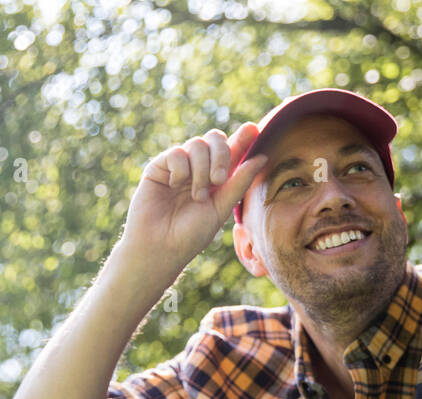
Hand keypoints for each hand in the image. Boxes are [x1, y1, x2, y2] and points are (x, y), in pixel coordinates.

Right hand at [121, 122, 269, 270]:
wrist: (160, 247)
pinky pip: (177, 153)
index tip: (254, 129)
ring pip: (197, 144)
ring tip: (197, 196)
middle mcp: (198, 169)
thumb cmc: (190, 234)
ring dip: (201, 170)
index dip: (242, 138)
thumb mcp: (220, 209)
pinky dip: (181, 170)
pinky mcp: (159, 166)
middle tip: (220, 180)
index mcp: (216, 179)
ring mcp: (178, 166)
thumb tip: (262, 158)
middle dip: (222, 155)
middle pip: (215, 139)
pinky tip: (173, 187)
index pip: (231, 152)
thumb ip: (239, 183)